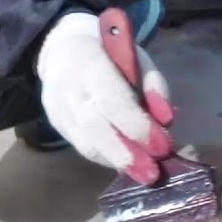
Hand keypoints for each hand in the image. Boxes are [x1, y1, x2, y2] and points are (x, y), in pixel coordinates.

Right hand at [35, 12, 175, 184]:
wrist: (62, 48)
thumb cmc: (109, 51)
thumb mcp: (137, 57)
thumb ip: (153, 85)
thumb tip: (166, 120)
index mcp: (88, 62)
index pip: (112, 100)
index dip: (137, 126)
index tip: (162, 146)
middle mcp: (67, 87)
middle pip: (95, 128)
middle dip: (127, 154)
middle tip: (153, 173)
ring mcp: (56, 108)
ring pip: (86, 144)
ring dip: (118, 161)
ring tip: (143, 172)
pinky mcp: (55, 124)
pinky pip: (82, 147)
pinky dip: (106, 157)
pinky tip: (126, 162)